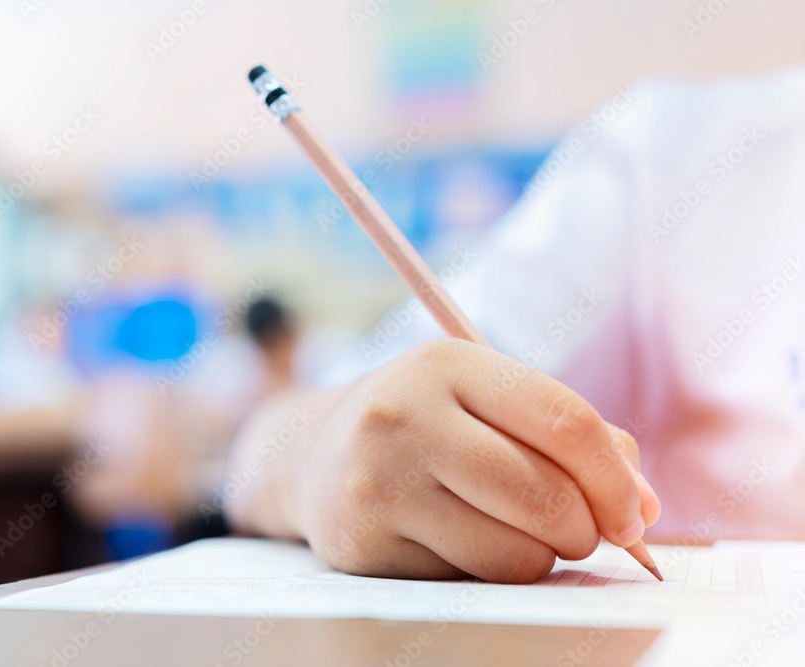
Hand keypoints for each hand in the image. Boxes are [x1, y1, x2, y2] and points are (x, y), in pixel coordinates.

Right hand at [226, 338, 659, 582]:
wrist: (313, 454)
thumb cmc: (424, 424)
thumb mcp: (485, 400)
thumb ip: (569, 437)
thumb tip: (642, 505)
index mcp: (446, 365)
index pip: (563, 422)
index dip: (615, 479)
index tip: (635, 514)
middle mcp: (403, 416)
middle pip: (543, 494)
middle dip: (585, 529)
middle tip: (582, 532)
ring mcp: (378, 481)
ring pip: (512, 553)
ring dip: (538, 557)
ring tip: (516, 533)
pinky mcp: (362, 542)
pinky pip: (466, 580)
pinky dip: (486, 572)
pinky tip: (460, 541)